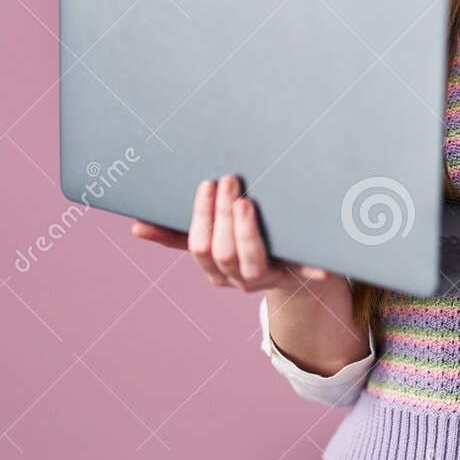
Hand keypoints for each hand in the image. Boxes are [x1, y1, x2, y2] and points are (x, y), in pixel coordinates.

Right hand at [130, 174, 345, 293]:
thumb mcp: (213, 238)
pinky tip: (323, 262)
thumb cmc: (246, 244)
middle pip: (222, 253)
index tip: (206, 185)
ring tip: (248, 201)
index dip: (201, 218)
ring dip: (246, 232)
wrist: (295, 273)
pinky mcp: (298, 276)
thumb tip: (136, 227)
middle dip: (222, 217)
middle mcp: (237, 278)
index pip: (199, 247)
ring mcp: (268, 279)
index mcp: (215, 268)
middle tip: (229, 180)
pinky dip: (313, 268)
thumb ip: (178, 234)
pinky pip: (305, 272)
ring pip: (250, 264)